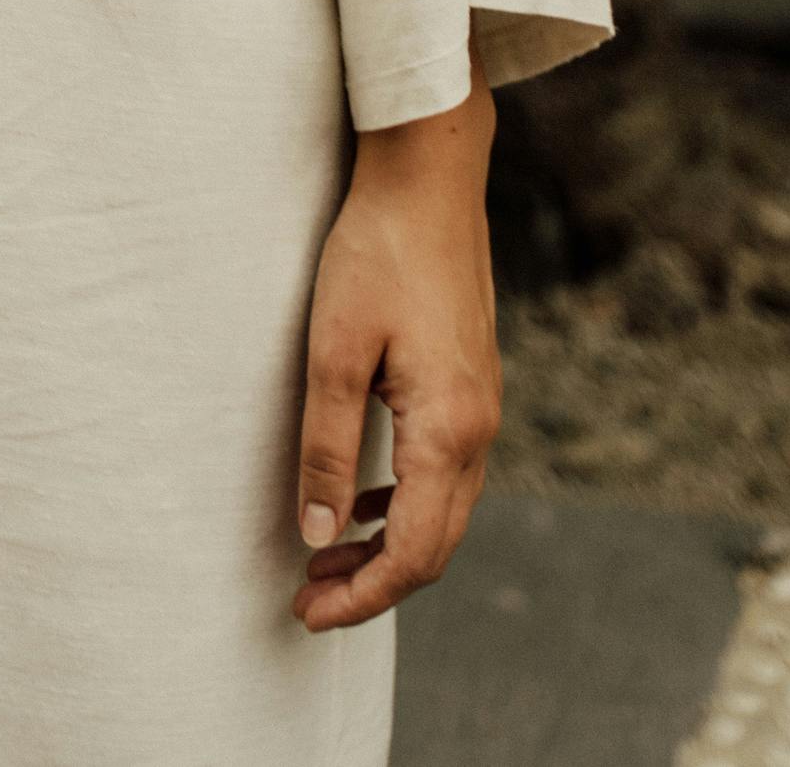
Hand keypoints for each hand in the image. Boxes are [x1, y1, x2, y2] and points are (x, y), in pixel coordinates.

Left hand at [292, 48, 499, 632]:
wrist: (430, 176)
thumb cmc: (376, 251)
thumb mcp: (334, 350)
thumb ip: (328, 448)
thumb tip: (320, 537)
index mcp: (449, 429)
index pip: (414, 552)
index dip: (363, 596)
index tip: (308, 613)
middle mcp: (478, 427)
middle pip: (436, 543)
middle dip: (375, 582)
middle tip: (309, 599)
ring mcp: (481, 404)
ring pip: (443, 509)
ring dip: (389, 542)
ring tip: (326, 557)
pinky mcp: (471, 380)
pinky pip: (446, 470)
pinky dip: (405, 500)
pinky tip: (365, 496)